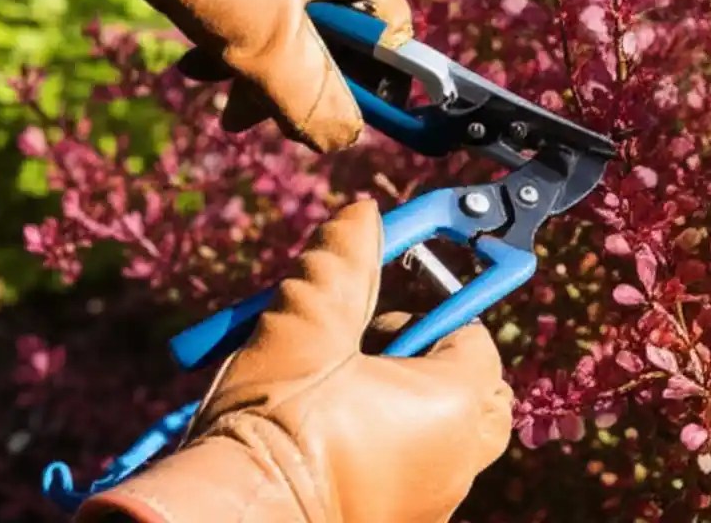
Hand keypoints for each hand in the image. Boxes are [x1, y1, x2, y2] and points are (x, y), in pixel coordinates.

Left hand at [0, 0, 410, 151]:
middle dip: (302, 89)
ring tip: (224, 103)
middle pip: (331, 41)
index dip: (378, 81)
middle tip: (271, 121)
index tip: (350, 120)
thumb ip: (314, 98)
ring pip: (277, 37)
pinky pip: (233, 21)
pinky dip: (221, 55)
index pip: (391, 30)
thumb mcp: (271, 42)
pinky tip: (191, 70)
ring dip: (256, 79)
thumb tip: (343, 140)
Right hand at [73, 199, 513, 522]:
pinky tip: (337, 437)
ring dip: (412, 405)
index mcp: (454, 405)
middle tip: (374, 350)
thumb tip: (361, 217)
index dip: (430, 310)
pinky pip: (419, 475)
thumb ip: (341, 266)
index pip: (473, 337)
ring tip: (345, 392)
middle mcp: (458, 460)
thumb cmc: (273, 426)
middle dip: (435, 362)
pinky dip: (394, 448)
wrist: (230, 521)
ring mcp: (432, 502)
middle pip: (479, 394)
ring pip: (450, 438)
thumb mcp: (304, 327)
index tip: (381, 308)